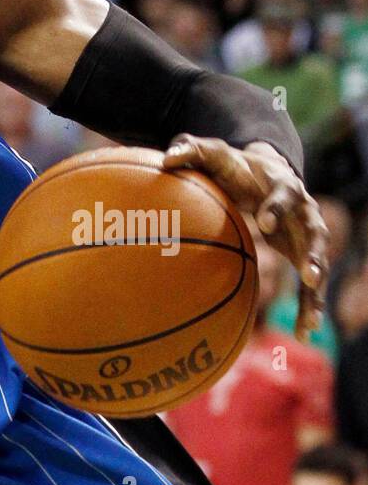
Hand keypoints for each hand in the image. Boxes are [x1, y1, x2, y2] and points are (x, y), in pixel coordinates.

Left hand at [162, 135, 327, 342]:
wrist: (265, 173)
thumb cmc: (235, 167)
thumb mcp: (215, 154)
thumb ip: (191, 151)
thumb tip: (166, 159)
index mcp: (282, 185)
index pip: (285, 194)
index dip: (278, 207)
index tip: (264, 223)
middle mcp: (303, 211)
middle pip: (315, 231)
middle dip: (314, 253)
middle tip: (308, 275)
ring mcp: (308, 235)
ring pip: (319, 263)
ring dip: (316, 290)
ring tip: (311, 319)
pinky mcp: (306, 254)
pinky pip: (312, 285)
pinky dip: (310, 307)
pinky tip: (304, 334)